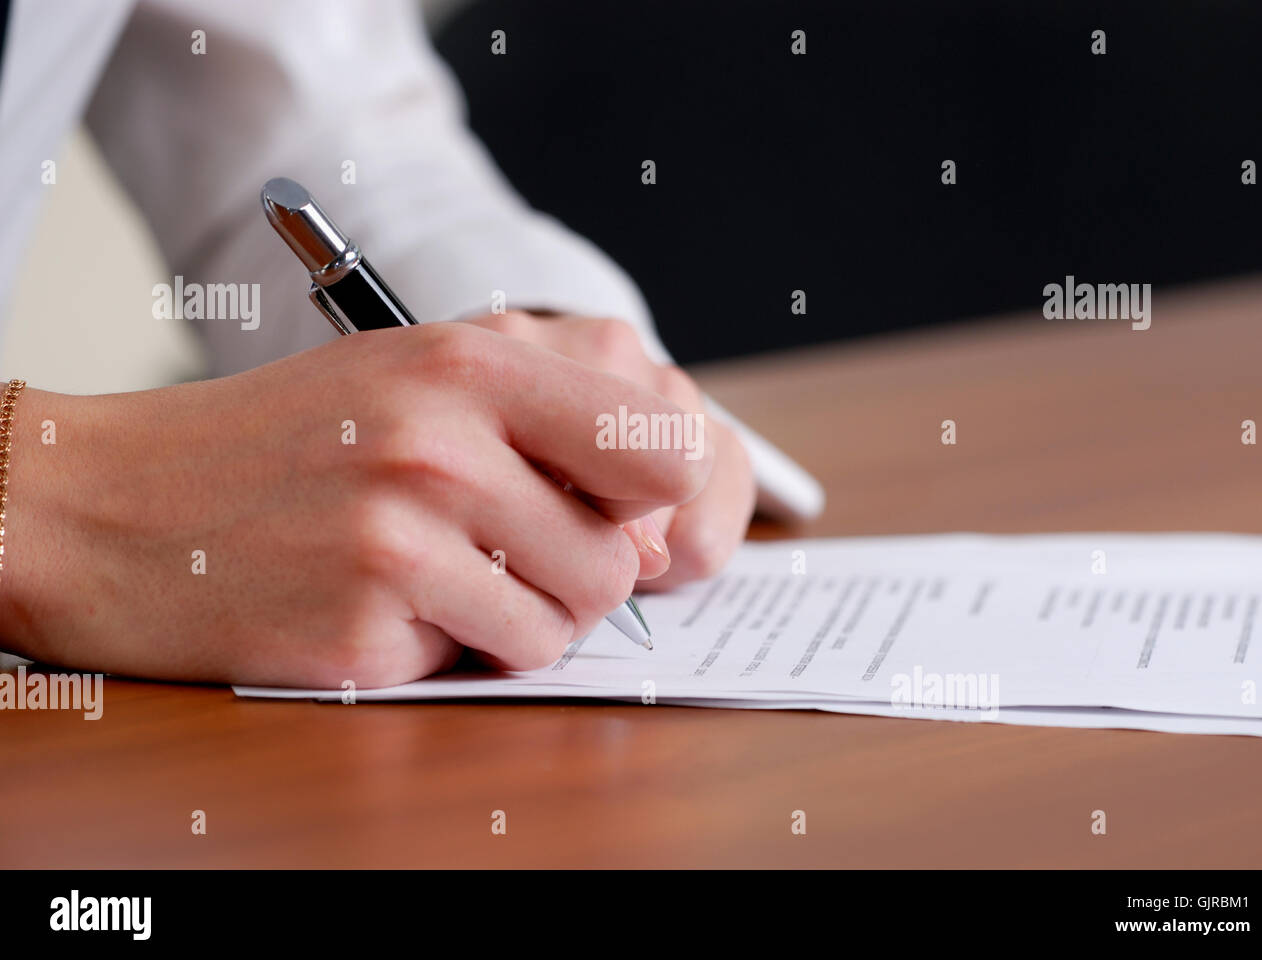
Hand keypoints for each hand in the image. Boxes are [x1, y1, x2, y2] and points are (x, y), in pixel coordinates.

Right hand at [0, 321, 710, 686]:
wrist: (110, 500)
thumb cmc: (285, 439)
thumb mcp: (416, 374)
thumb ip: (550, 415)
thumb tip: (666, 494)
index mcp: (473, 360)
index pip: (664, 444)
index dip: (659, 492)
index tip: (619, 506)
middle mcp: (444, 442)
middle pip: (620, 555)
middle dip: (578, 571)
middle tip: (503, 550)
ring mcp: (401, 538)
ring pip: (565, 622)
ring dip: (519, 617)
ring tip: (435, 575)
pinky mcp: (363, 627)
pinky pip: (486, 662)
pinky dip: (451, 647)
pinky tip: (381, 604)